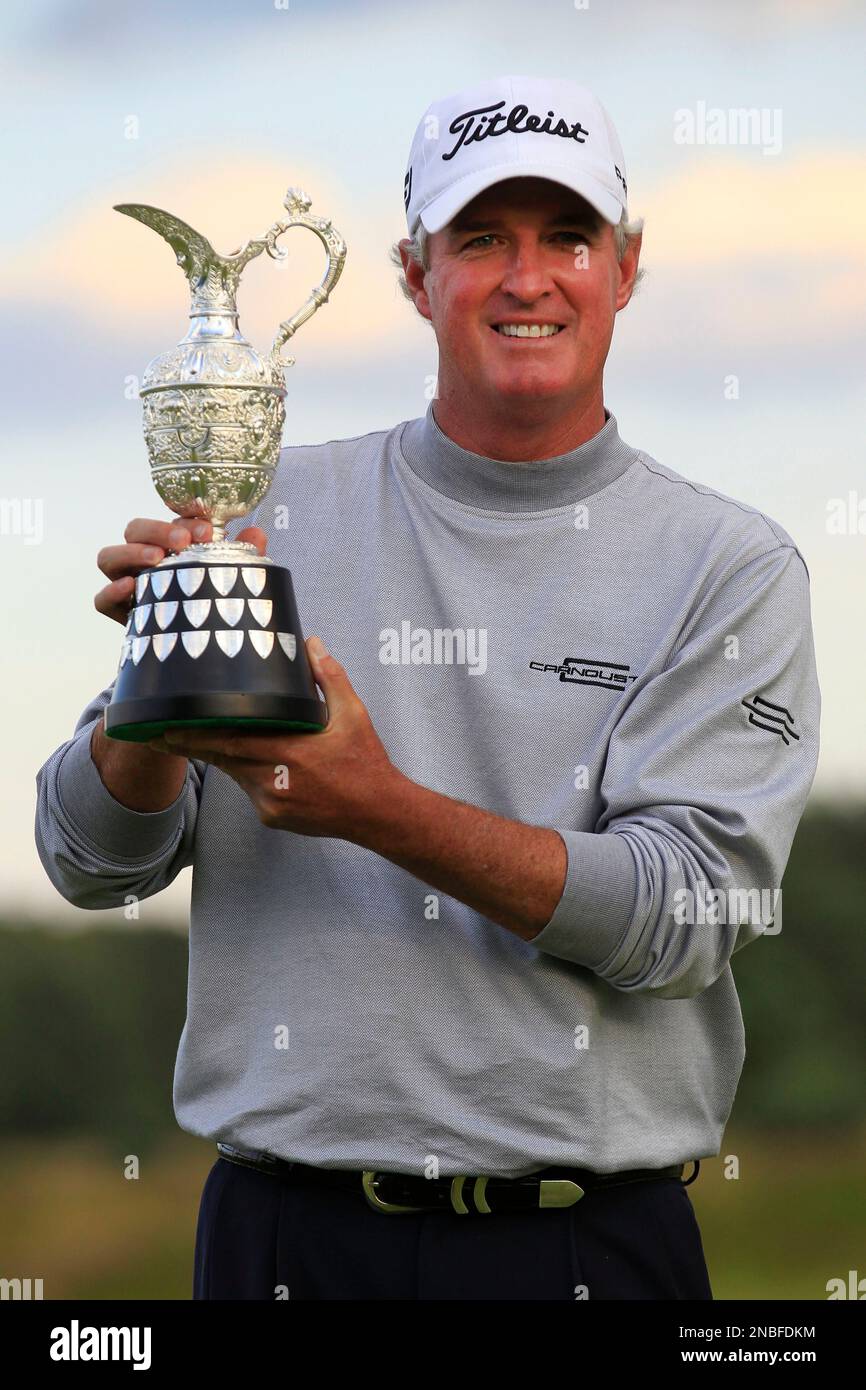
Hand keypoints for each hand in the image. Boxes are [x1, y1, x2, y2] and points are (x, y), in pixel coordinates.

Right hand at [94, 516, 267, 624]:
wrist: (195, 647)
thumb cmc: (210, 603)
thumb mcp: (229, 579)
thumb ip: (243, 556)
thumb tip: (256, 534)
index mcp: (168, 544)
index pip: (169, 520)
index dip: (185, 518)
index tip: (207, 528)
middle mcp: (143, 558)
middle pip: (134, 529)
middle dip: (156, 530)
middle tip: (181, 542)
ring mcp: (126, 583)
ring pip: (108, 557)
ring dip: (131, 552)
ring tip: (156, 559)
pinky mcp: (119, 612)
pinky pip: (100, 600)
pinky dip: (111, 591)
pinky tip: (130, 586)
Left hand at [145, 637, 399, 839]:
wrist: (378, 813)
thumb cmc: (365, 761)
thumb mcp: (354, 714)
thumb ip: (330, 677)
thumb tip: (311, 643)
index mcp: (289, 751)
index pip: (229, 742)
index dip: (195, 735)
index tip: (168, 726)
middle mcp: (273, 780)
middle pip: (221, 760)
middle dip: (190, 746)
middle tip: (157, 734)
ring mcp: (270, 804)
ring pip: (235, 775)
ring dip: (220, 757)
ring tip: (193, 740)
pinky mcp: (273, 818)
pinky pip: (250, 792)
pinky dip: (247, 775)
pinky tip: (251, 763)